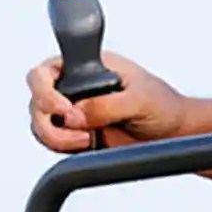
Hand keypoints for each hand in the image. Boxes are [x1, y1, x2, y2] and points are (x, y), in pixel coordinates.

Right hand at [27, 51, 188, 152]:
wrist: (173, 132)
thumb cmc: (164, 105)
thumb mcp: (141, 101)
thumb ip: (107, 105)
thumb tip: (75, 114)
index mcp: (91, 65)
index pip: (49, 67)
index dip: (44, 87)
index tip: (64, 107)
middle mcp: (78, 85)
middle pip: (37, 98)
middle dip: (48, 119)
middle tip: (77, 131)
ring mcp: (74, 109)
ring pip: (40, 123)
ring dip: (56, 137)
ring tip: (88, 140)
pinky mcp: (76, 131)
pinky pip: (52, 141)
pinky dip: (62, 146)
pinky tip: (88, 144)